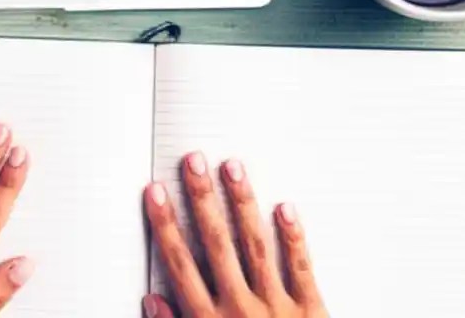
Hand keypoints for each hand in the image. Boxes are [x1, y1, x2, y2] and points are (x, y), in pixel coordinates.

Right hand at [142, 153, 326, 317]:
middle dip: (201, 199)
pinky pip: (301, 268)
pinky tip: (283, 207)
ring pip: (255, 245)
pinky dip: (292, 236)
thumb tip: (152, 300)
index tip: (155, 193)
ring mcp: (277, 309)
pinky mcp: (312, 311)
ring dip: (242, 203)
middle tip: (194, 162)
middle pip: (216, 244)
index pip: (180, 264)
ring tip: (233, 168)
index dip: (166, 225)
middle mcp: (239, 311)